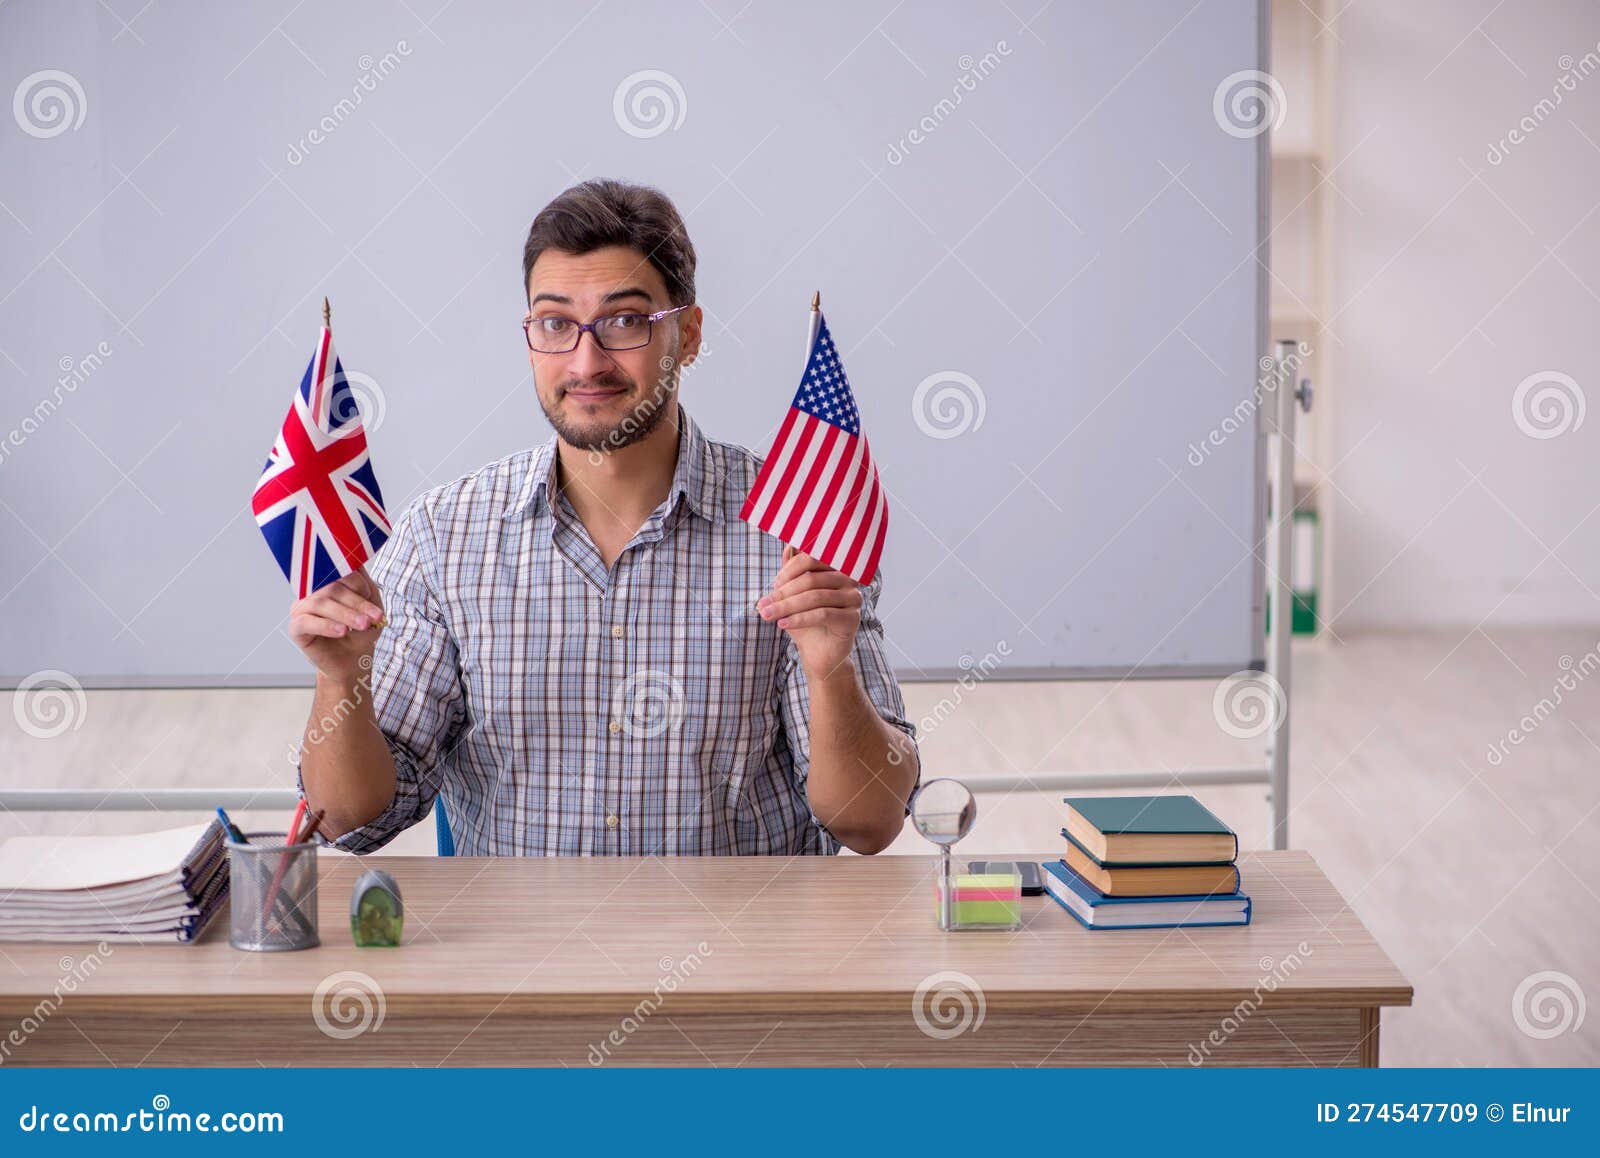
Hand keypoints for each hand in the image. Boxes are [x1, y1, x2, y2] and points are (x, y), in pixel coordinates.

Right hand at [288, 567, 385, 682]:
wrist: (354, 661)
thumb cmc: (361, 632)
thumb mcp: (371, 605)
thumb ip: (364, 583)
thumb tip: (357, 560)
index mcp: (328, 582)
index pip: (339, 574)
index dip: (359, 586)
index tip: (376, 605)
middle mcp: (312, 592)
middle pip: (332, 588)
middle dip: (356, 603)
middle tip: (375, 618)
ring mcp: (301, 608)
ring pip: (321, 603)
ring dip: (345, 614)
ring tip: (363, 625)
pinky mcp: (296, 628)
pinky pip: (306, 622)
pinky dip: (326, 625)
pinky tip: (341, 631)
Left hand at [758, 546, 861, 679]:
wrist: (818, 654)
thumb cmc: (805, 622)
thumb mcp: (793, 596)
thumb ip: (791, 573)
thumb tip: (787, 547)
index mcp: (835, 569)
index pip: (811, 559)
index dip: (788, 571)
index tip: (772, 586)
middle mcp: (848, 580)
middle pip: (811, 580)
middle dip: (783, 593)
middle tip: (762, 605)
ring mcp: (853, 598)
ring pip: (815, 597)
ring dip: (786, 606)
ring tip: (767, 615)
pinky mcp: (853, 618)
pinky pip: (822, 614)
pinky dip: (799, 619)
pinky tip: (782, 625)